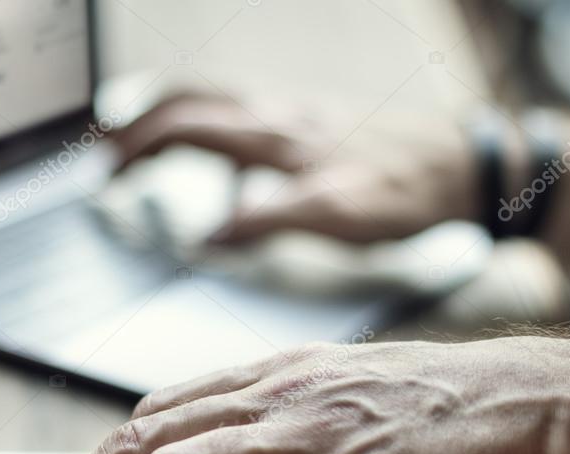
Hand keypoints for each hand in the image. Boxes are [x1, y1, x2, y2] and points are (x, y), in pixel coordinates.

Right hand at [108, 91, 477, 243]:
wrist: (463, 166)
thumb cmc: (403, 191)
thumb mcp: (334, 213)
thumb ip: (267, 220)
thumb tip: (208, 236)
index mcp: (274, 134)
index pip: (186, 124)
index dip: (139, 144)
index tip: (106, 170)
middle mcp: (279, 113)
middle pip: (192, 100)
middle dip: (142, 122)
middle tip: (109, 151)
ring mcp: (298, 113)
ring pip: (219, 101)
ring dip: (176, 119)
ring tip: (149, 147)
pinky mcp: (318, 122)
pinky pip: (250, 115)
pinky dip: (217, 129)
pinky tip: (230, 164)